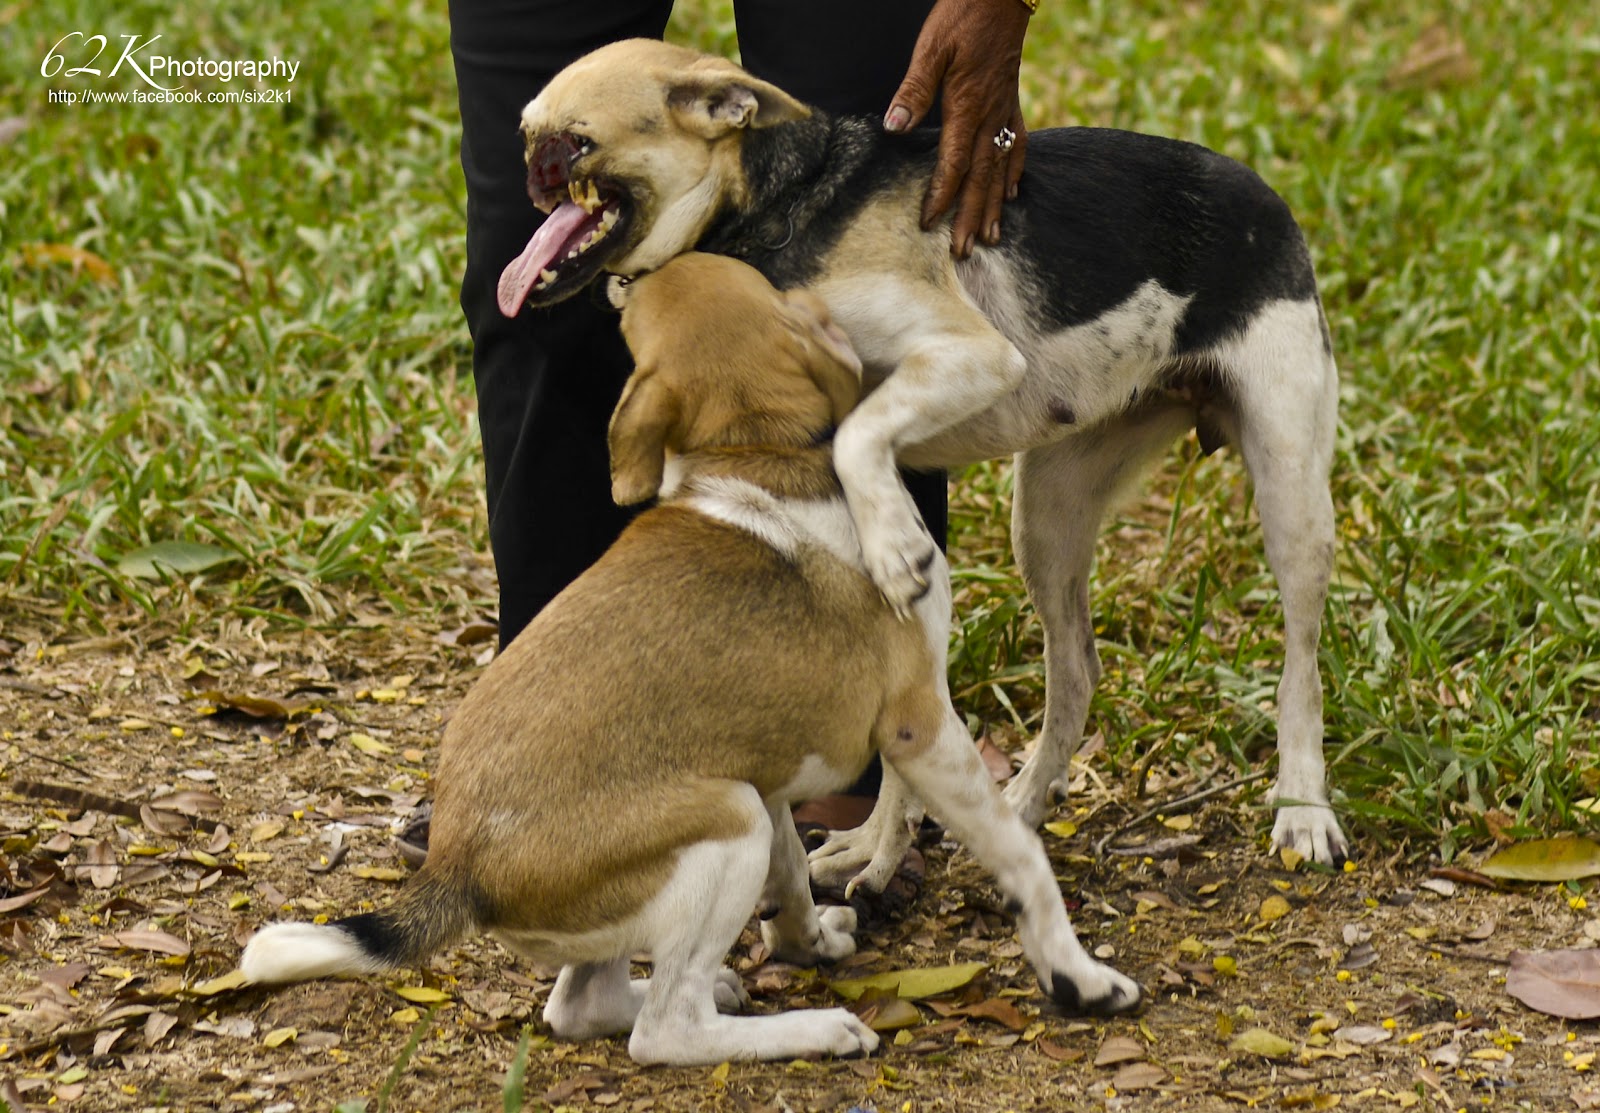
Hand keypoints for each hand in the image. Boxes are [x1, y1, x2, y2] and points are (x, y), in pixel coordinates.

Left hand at [884, 0, 1030, 257]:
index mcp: (967, 107)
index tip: (931, 224)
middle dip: (971, 216)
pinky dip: (1015, 171)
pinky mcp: (1013, 101)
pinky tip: (1012, 191)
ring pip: (1001, 168)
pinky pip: (1019, 144)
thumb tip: (894, 127)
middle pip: (981, 177)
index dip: (943, 196)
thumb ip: (914, 90)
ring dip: (994, 205)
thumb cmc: (963, 17)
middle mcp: (991, 117)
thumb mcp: (931, 49)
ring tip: (990, 237)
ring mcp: (1006, 111)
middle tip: (963, 251)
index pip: (954, 163)